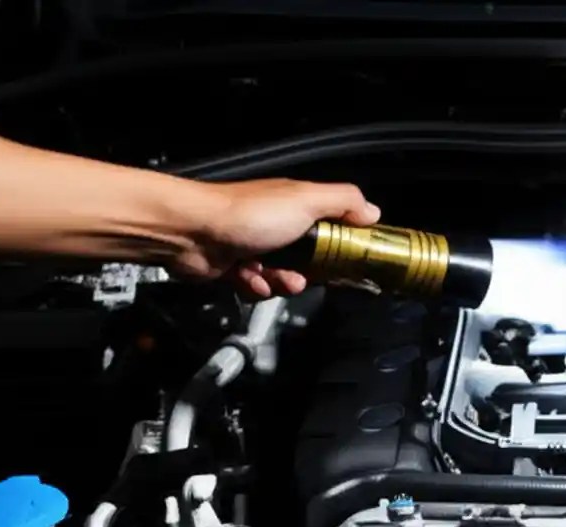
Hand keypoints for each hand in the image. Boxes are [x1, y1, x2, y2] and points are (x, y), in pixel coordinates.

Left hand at [174, 178, 380, 299]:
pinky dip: (255, 287)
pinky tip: (248, 279)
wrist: (193, 232)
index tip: (351, 259)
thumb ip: (343, 202)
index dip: (343, 242)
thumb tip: (373, 211)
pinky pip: (257, 287)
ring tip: (272, 278)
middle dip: (310, 272)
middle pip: (309, 257)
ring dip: (281, 283)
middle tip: (304, 275)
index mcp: (296, 204)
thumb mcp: (307, 200)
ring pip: (283, 276)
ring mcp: (255, 246)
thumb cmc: (249, 214)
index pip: (332, 224)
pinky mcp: (234, 267)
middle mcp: (276, 223)